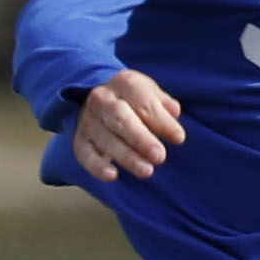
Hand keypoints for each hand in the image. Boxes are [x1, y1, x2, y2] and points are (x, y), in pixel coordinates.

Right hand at [69, 69, 185, 181]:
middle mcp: (102, 99)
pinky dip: (97, 166)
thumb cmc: (132, 99)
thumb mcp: (149, 92)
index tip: (179, 138)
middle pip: (120, 117)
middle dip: (141, 138)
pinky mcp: (80, 141)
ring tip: (147, 171)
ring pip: (106, 139)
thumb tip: (174, 112)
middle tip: (160, 156)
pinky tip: (112, 176)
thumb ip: (163, 103)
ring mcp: (89, 121)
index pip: (142, 100)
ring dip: (126, 156)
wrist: (98, 99)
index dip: (161, 120)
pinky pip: (85, 154)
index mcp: (123, 83)